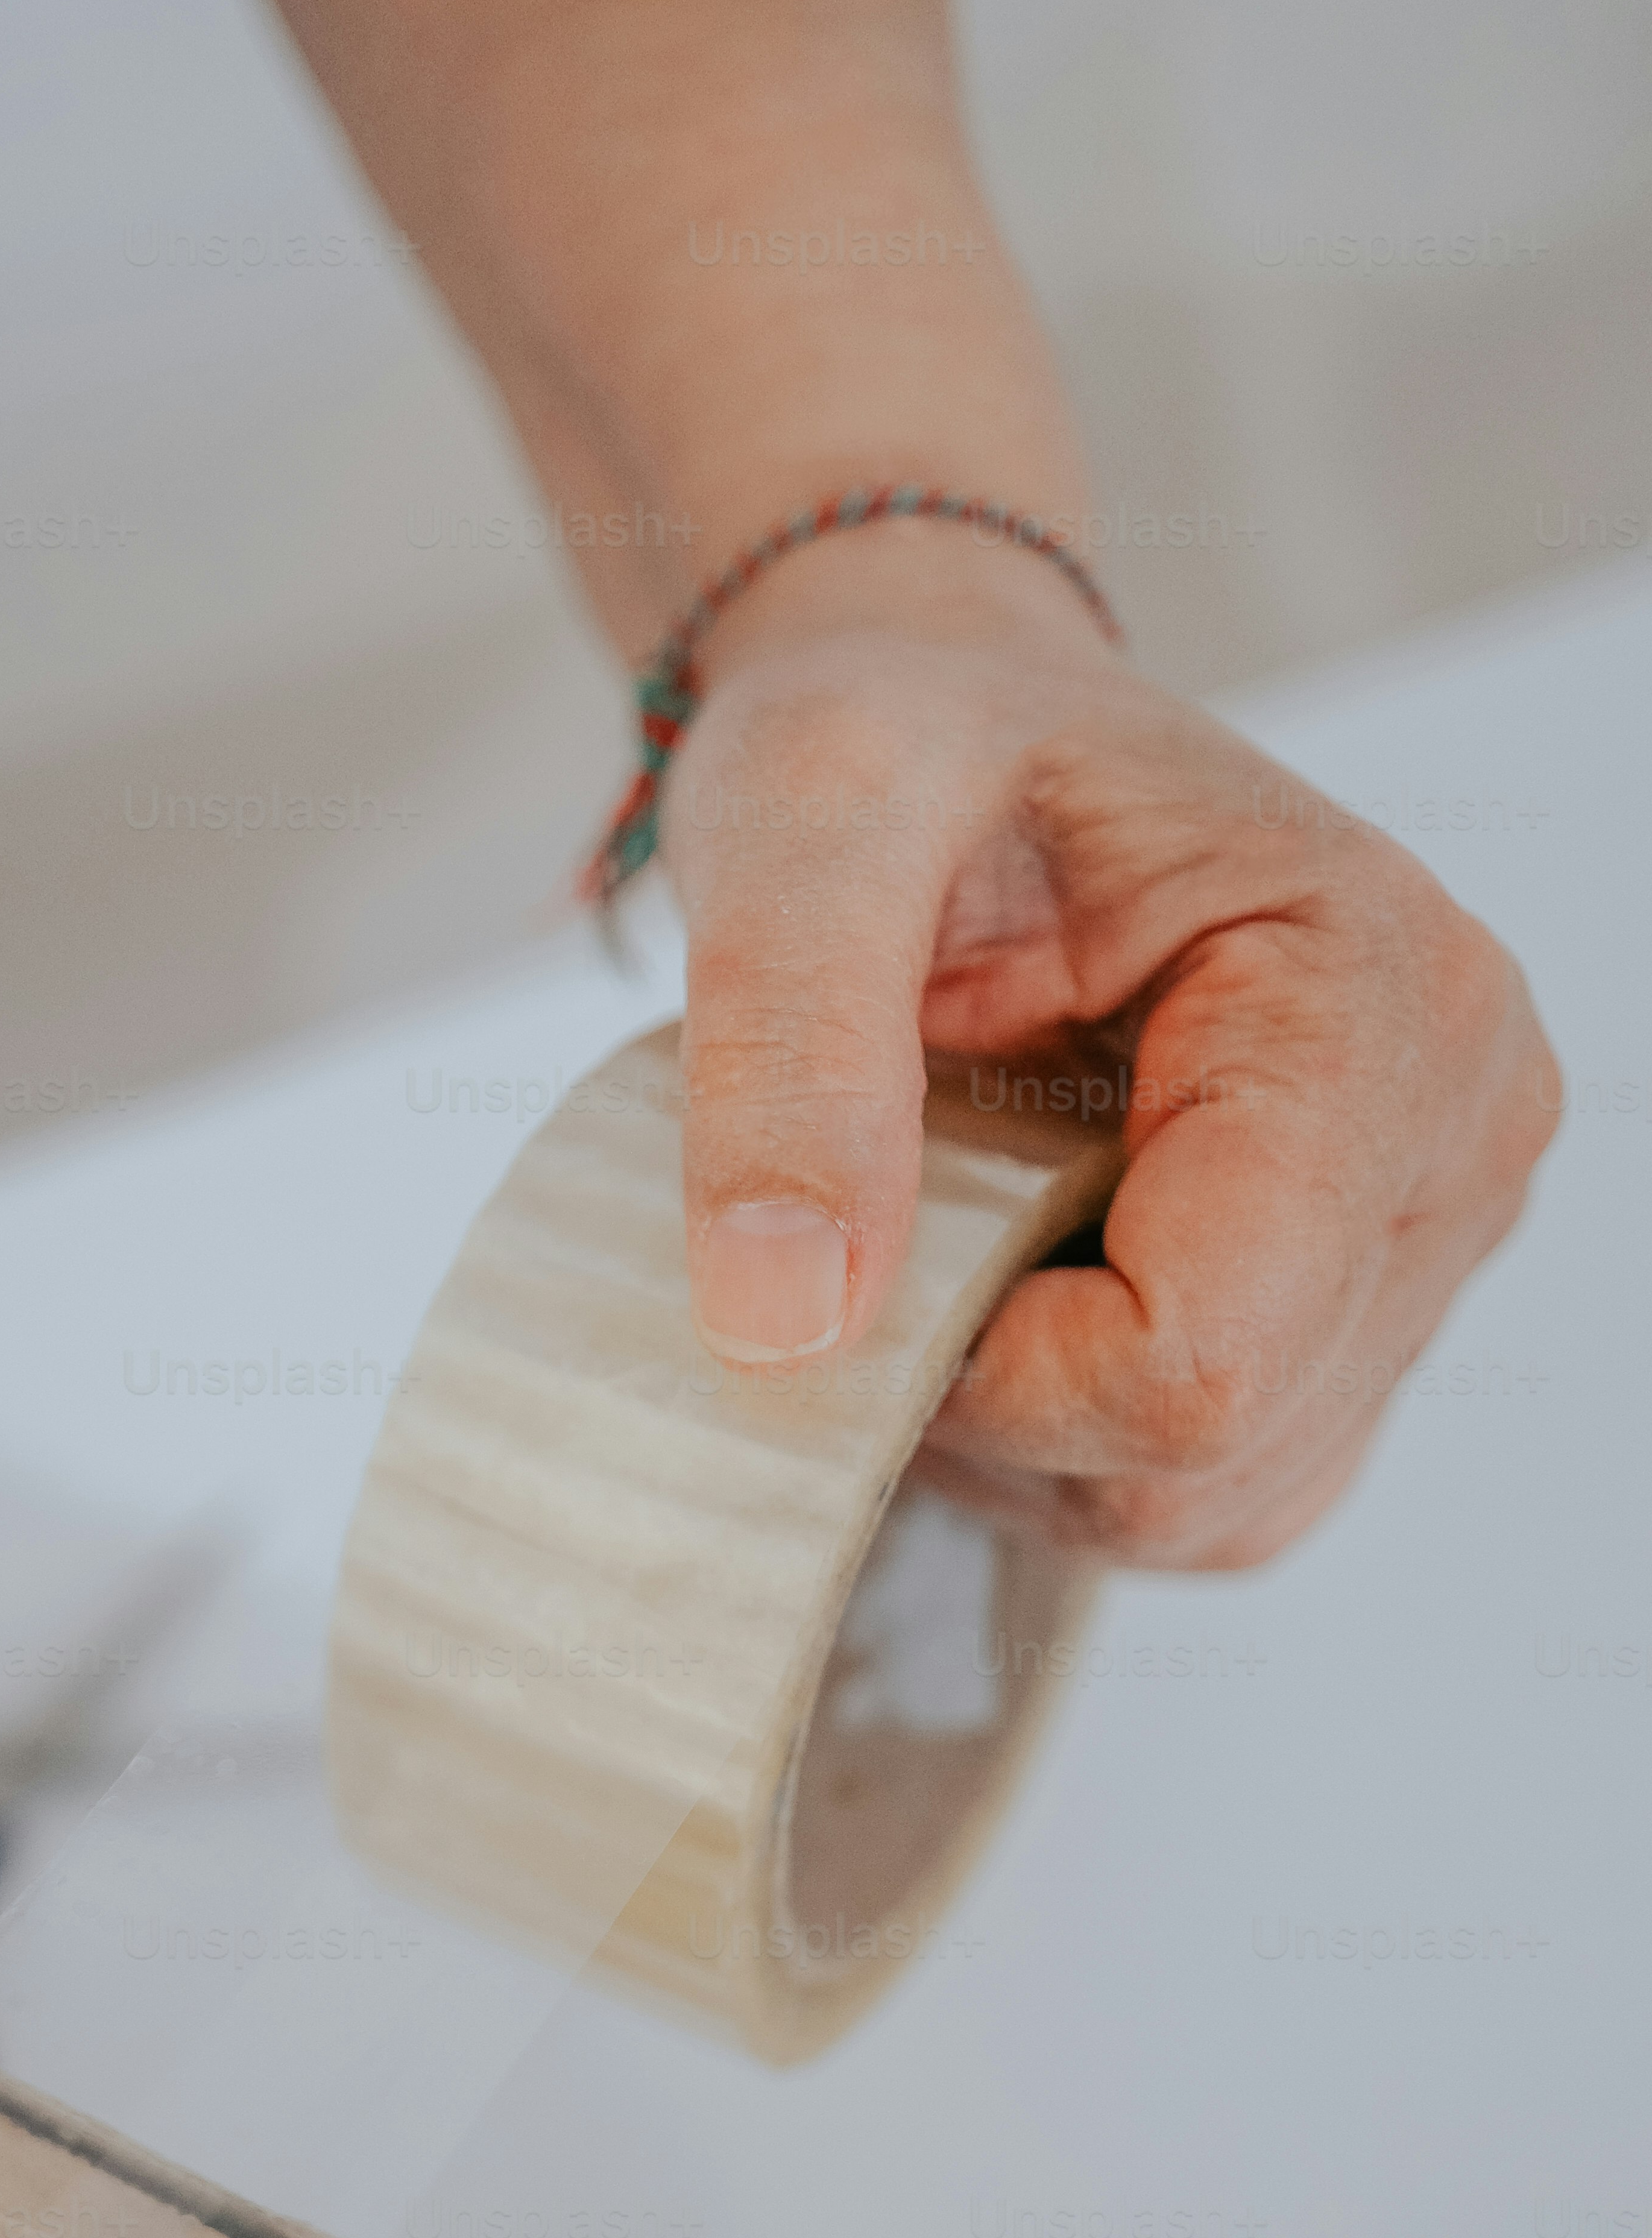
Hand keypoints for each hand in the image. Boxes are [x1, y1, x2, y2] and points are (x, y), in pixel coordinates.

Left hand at [662, 568, 1562, 1568]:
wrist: (953, 735)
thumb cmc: (909, 742)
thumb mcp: (806, 815)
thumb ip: (786, 1051)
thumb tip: (784, 1322)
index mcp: (1379, 999)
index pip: (1196, 1353)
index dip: (984, 1366)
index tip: (859, 1234)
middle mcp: (1453, 1140)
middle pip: (1199, 1452)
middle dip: (991, 1396)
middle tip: (877, 1215)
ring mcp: (1419, 1248)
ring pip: (1194, 1502)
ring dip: (1015, 1430)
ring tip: (934, 1233)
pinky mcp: (1351, 1329)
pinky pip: (1195, 1495)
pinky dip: (1057, 1439)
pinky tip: (996, 1282)